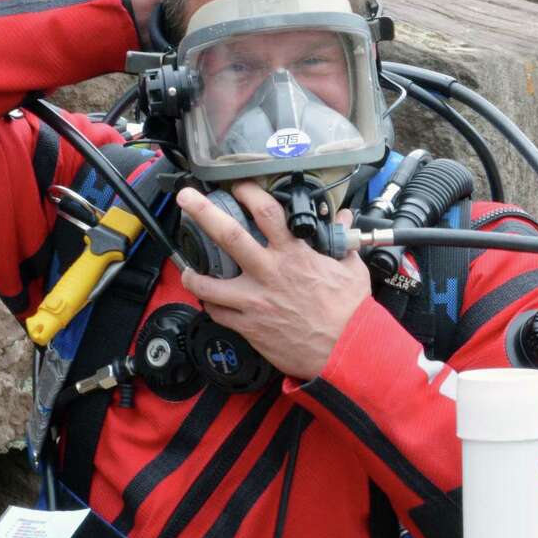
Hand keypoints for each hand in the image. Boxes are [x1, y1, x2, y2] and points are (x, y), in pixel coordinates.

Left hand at [176, 181, 370, 381]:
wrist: (347, 351)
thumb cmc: (351, 313)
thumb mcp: (351, 269)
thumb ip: (341, 242)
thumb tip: (342, 219)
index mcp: (293, 255)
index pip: (266, 212)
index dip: (248, 192)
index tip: (238, 185)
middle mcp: (268, 273)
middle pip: (227, 235)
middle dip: (202, 212)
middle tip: (186, 198)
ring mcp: (254, 301)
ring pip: (208, 283)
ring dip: (191, 273)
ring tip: (186, 267)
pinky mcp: (249, 327)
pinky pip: (218, 314)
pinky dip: (211, 306)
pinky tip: (211, 301)